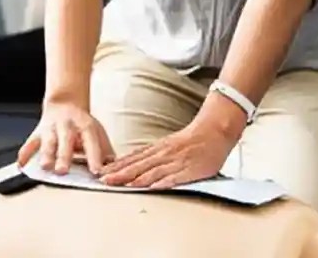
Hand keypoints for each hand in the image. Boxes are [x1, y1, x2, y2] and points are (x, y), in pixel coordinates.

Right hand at [16, 99, 115, 175]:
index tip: (96, 171)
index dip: (94, 157)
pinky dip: (25, 155)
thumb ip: (105, 150)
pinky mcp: (38, 133)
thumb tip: (114, 167)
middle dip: (64, 156)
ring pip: (47, 142)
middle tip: (63, 171)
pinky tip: (22, 166)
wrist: (64, 104)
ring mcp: (51, 129)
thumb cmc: (82, 124)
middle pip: (66, 142)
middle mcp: (67, 126)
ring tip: (44, 167)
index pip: (91, 142)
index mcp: (85, 126)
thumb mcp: (97, 132)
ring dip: (45, 155)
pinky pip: (30, 144)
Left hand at [99, 115, 239, 189]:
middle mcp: (164, 154)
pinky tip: (151, 188)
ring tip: (121, 185)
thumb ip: (153, 154)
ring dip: (135, 179)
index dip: (117, 166)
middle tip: (104, 180)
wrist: (215, 130)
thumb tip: (134, 164)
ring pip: (152, 171)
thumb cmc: (193, 140)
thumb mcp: (169, 144)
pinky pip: (174, 177)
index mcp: (158, 148)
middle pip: (139, 165)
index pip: (134, 158)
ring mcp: (176, 161)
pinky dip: (162, 182)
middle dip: (120, 174)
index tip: (102, 173)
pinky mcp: (189, 169)